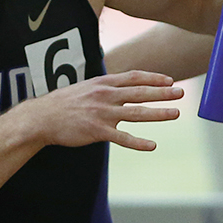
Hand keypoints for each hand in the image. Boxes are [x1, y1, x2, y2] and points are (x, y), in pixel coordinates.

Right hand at [25, 70, 183, 150]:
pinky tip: (152, 145)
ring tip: (175, 113)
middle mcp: (105, 95)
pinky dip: (138, 142)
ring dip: (158, 113)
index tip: (169, 79)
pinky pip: (122, 137)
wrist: (41, 118)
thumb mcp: (85, 88)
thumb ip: (104, 88)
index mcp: (103, 83)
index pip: (134, 77)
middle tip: (181, 93)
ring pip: (136, 112)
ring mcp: (102, 113)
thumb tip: (120, 88)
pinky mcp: (97, 131)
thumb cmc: (62, 104)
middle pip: (140, 92)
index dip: (154, 78)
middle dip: (163, 92)